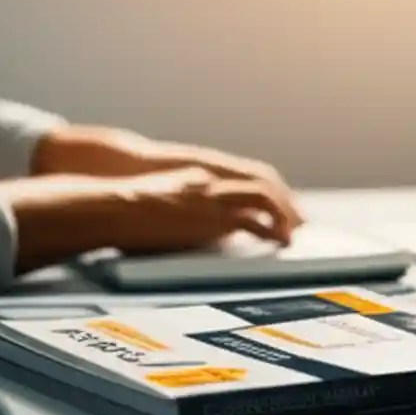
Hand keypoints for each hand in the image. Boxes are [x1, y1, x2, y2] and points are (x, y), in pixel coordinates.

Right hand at [32, 125, 304, 230]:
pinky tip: (279, 240)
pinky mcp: (211, 218)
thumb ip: (190, 206)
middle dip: (285, 201)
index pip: (247, 176)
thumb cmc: (130, 209)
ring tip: (292, 232)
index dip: (270, 189)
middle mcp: (212, 181)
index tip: (282, 205)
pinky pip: (252, 221)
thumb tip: (205, 227)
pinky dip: (271, 229)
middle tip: (299, 220)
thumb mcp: (166, 199)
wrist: (115, 206)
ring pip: (264, 197)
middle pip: (263, 183)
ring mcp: (213, 197)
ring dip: (283, 214)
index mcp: (201, 174)